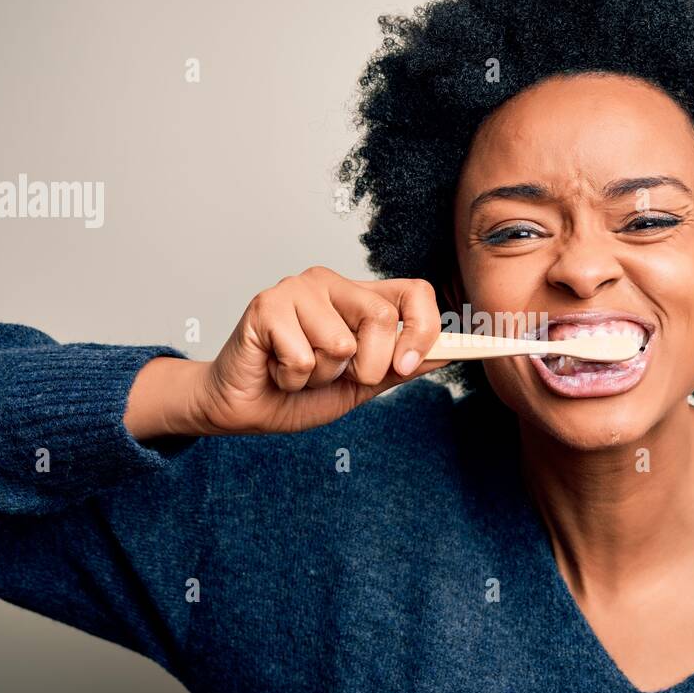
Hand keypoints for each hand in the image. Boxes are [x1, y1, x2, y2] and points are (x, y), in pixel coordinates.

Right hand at [125, 266, 450, 438]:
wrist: (243, 409)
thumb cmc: (299, 393)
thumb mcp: (361, 384)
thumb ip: (400, 366)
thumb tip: (450, 351)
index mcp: (360, 297)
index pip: (416, 291)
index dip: (423, 329)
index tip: (407, 365)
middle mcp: (331, 283)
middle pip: (381, 319)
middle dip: (363, 367)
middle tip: (332, 375)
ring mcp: (297, 290)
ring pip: (340, 343)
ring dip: (319, 376)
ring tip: (297, 370)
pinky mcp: (266, 305)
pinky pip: (301, 355)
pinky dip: (290, 378)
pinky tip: (274, 369)